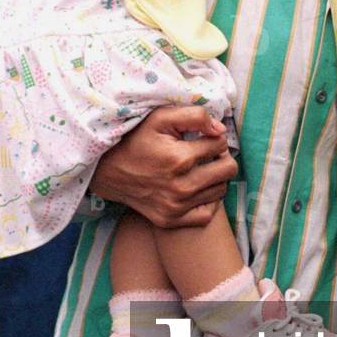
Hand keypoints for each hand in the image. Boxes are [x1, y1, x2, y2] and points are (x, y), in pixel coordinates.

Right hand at [90, 105, 237, 228]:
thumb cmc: (136, 139)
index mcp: (180, 159)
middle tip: (208, 152)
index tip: (204, 136)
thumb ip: (194, 116)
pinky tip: (198, 187)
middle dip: (222, 156)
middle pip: (228, 170)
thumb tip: (220, 129)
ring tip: (200, 167)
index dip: (215, 137)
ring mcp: (176, 207)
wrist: (108, 170)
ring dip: (216, 177)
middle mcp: (181, 187)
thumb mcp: (161, 117)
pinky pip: (207, 214)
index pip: (221, 145)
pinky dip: (208, 200)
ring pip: (221, 190)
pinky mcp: (171, 220)